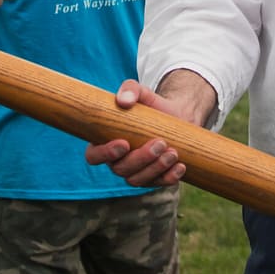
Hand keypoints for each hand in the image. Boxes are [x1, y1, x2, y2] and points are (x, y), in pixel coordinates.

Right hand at [82, 79, 197, 188]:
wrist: (176, 115)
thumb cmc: (151, 105)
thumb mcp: (141, 92)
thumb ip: (129, 90)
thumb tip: (124, 101)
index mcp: (105, 142)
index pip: (94, 155)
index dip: (105, 154)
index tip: (124, 143)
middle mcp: (117, 161)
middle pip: (121, 169)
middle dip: (141, 159)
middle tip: (159, 143)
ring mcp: (135, 172)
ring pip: (138, 180)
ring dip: (156, 168)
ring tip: (173, 152)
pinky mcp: (153, 178)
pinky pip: (159, 184)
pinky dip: (169, 177)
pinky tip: (180, 166)